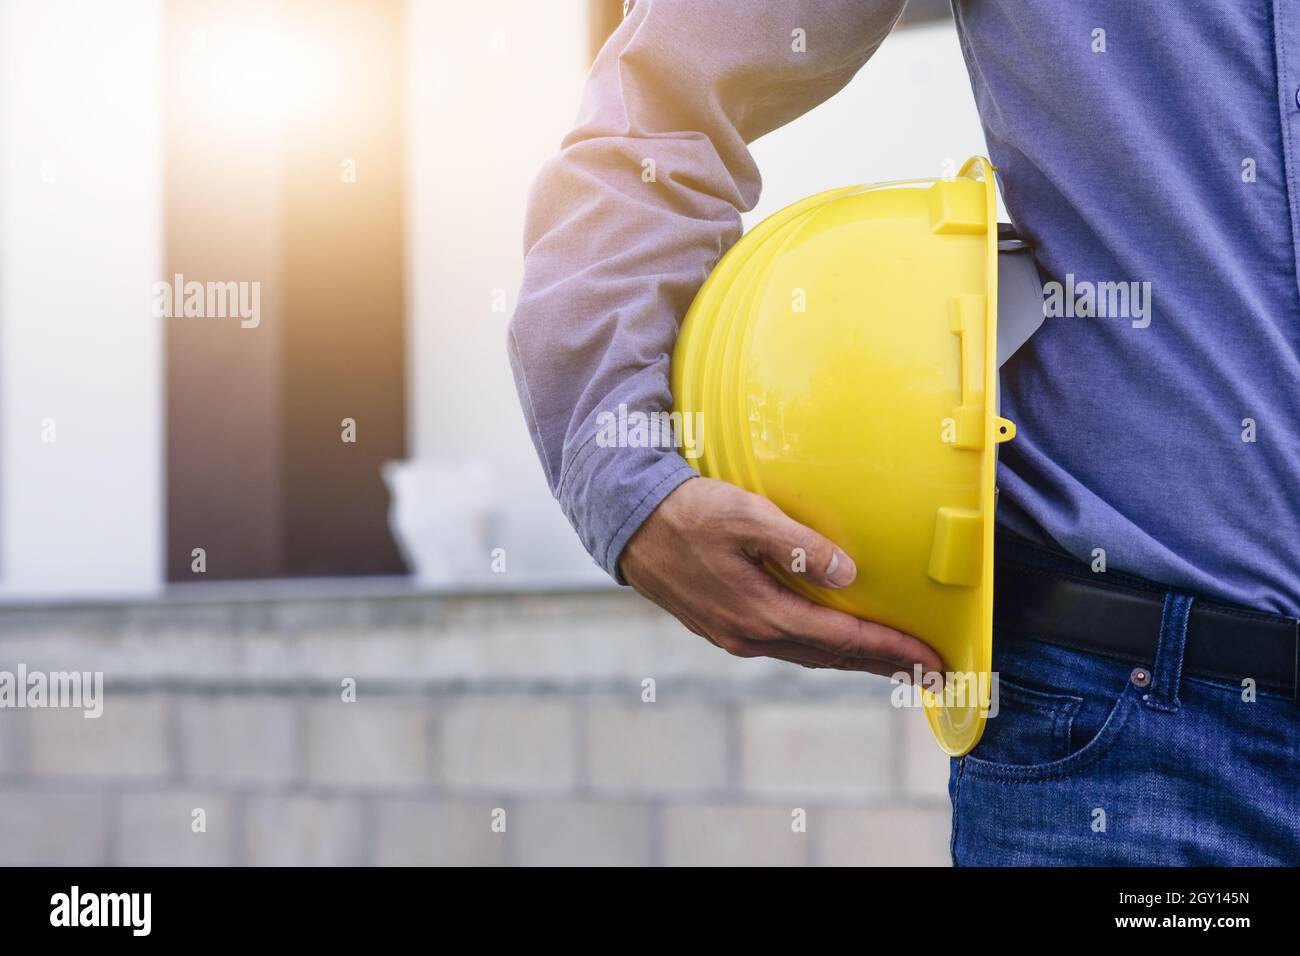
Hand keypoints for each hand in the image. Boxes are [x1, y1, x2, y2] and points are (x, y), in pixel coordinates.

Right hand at [619, 477, 943, 677]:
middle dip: (883, 664)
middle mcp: (749, 635)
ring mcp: (734, 635)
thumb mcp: (745, 515)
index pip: (842, 640)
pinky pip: (787, 645)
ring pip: (809, 655)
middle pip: (831, 658)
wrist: (626, 524)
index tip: (934, 661)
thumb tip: (848, 575)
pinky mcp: (724, 625)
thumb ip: (798, 545)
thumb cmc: (686, 512)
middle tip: (930, 673)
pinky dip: (822, 647)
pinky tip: (833, 639)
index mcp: (760, 614)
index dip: (892, 650)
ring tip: (892, 660)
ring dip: (853, 659)